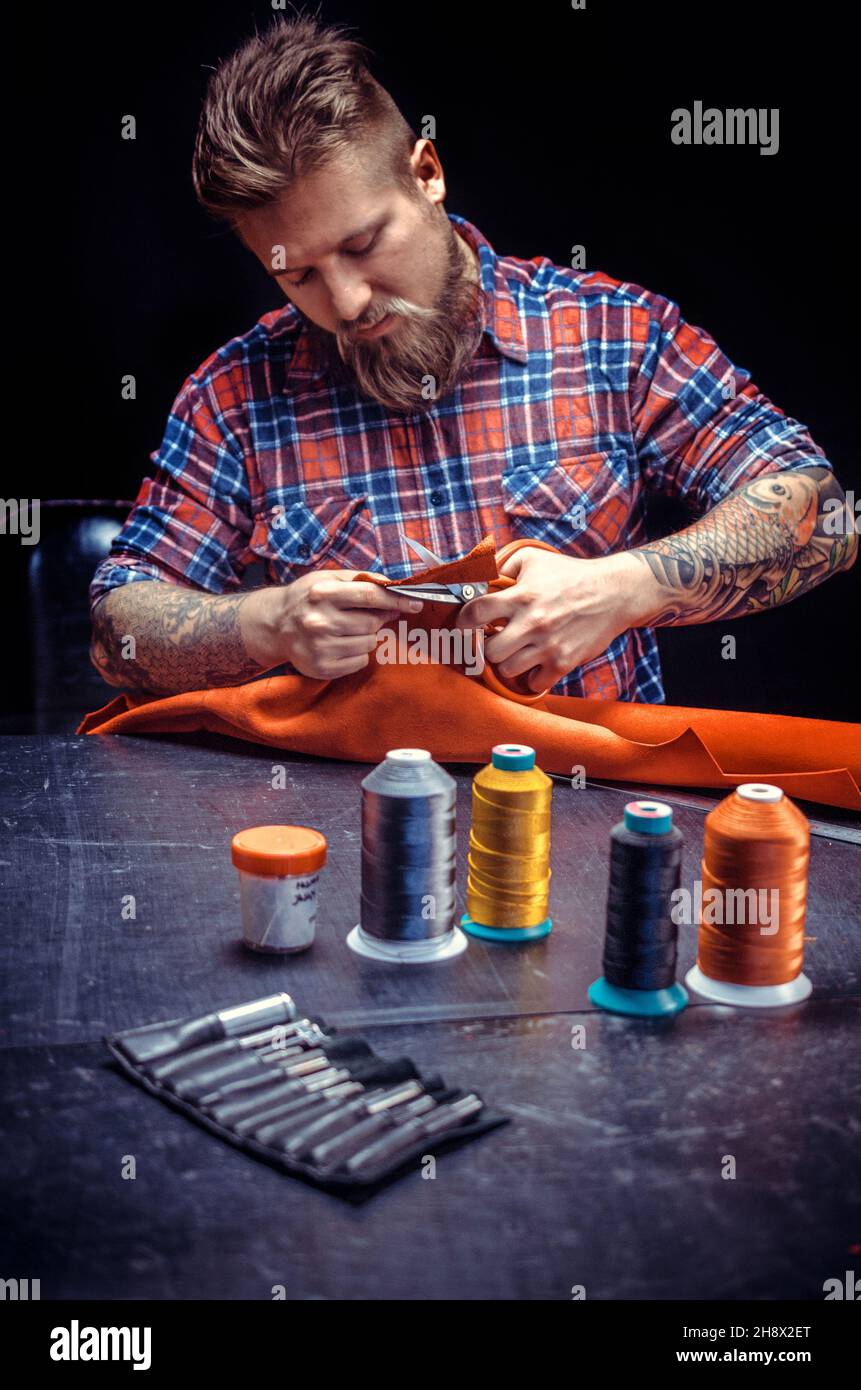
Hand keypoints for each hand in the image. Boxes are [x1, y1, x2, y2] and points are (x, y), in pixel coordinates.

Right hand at [241, 572, 422, 679]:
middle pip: (372, 623)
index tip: (416, 602)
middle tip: (373, 615)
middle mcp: (320, 621)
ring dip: (367, 636)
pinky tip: (341, 644)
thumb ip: (360, 579)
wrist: (275, 625)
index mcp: (322, 593)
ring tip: (348, 629)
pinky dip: (358, 653)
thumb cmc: (307, 598)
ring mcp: (320, 647)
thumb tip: (394, 584)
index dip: (397, 600)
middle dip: (380, 619)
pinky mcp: (322, 667)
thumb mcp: (327, 578)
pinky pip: (360, 661)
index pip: (370, 597)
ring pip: (369, 643)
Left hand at [454, 547, 641, 691]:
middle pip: (489, 651)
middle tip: (497, 640)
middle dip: (488, 646)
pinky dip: (532, 676)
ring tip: (518, 651)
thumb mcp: (534, 558)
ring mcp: (548, 645)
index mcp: (521, 596)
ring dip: (509, 662)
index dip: (463, 621)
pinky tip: (536, 662)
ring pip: (508, 669)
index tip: (465, 625)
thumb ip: (503, 566)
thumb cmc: (571, 575)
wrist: (614, 594)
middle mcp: (532, 623)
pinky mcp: (563, 662)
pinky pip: (533, 682)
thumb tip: (479, 579)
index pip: (475, 613)